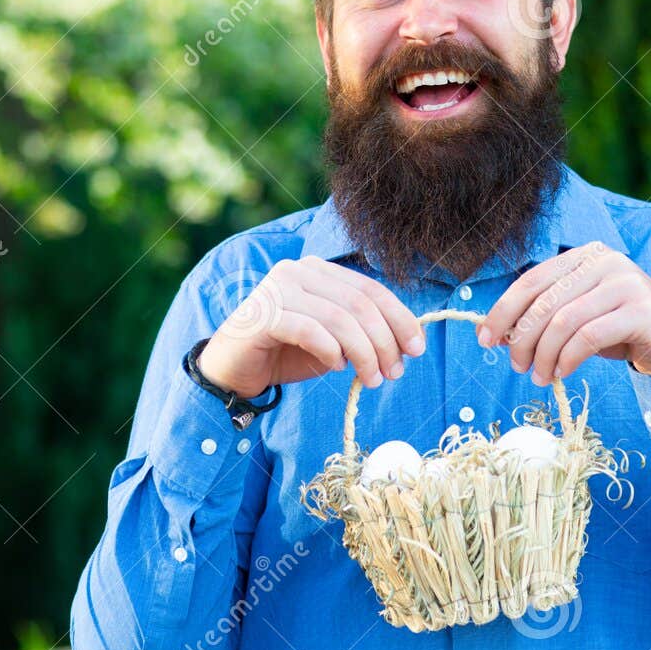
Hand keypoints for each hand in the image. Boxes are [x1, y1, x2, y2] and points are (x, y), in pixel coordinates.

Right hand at [198, 256, 425, 398]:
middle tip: (394, 373)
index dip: (399, 318)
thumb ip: (362, 332)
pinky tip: (335, 367)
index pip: (371, 289)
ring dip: (363, 353)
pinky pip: (310, 331)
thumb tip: (407, 342)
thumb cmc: (286, 353)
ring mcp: (278, 289)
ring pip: (339, 318)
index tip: (417, 349)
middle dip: (384, 341)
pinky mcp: (263, 314)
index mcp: (319, 270)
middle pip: (359, 304)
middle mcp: (298, 271)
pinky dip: (330, 352)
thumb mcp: (333, 340)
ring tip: (371, 379)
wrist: (233, 370)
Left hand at [476, 241, 650, 384]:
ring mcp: (625, 284)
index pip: (531, 280)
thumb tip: (496, 332)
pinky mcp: (640, 311)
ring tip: (540, 377)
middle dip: (521, 338)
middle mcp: (605, 262)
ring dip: (544, 355)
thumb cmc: (622, 331)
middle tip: (515, 366)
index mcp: (585, 256)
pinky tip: (563, 373)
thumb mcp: (581, 315)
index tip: (485, 339)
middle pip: (544, 302)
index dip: (503, 310)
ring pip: (563, 321)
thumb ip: (547, 314)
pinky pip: (588, 337)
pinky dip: (568, 360)